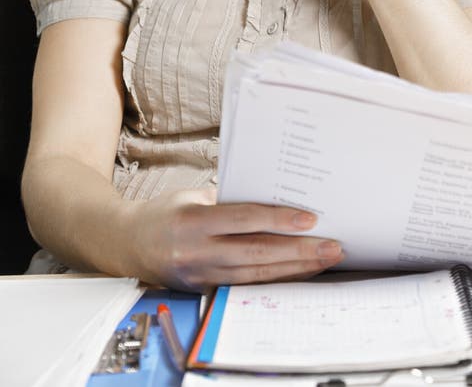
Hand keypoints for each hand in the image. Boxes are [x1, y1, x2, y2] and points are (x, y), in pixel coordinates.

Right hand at [125, 189, 343, 289]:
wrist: (125, 244)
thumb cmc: (164, 212)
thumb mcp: (191, 195)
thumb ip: (228, 197)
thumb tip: (272, 195)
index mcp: (193, 220)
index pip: (245, 220)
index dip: (280, 219)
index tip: (311, 219)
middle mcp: (196, 251)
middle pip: (257, 252)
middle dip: (299, 250)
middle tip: (332, 246)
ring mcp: (201, 275)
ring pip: (256, 274)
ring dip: (295, 268)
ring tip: (324, 259)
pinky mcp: (205, 290)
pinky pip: (246, 286)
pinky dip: (275, 279)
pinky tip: (298, 272)